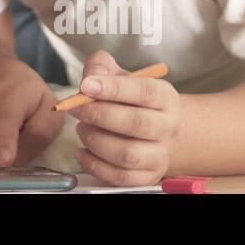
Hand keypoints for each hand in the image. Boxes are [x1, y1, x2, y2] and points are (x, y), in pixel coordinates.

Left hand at [67, 50, 180, 186]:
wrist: (156, 129)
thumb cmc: (131, 99)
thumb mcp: (120, 75)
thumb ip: (102, 67)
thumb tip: (89, 79)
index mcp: (165, 97)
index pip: (145, 91)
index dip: (113, 88)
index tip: (86, 85)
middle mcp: (168, 127)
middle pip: (136, 124)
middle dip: (99, 115)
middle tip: (75, 109)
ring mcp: (160, 155)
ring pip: (128, 154)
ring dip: (96, 141)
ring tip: (81, 129)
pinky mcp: (148, 176)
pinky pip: (120, 177)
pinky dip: (94, 165)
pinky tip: (81, 151)